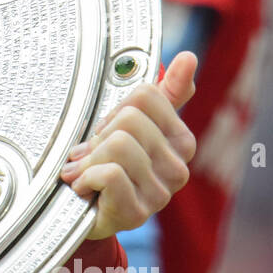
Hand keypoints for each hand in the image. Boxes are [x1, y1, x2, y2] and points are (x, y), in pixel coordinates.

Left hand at [60, 52, 197, 239]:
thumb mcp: (132, 126)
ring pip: (117, 145)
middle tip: (90, 155)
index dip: (116, 110)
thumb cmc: (108, 165)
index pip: (146, 96)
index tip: (106, 131)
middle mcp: (178, 169)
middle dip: (98, 136)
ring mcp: (160, 194)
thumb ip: (163, 94)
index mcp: (181, 141)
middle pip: (129, 120)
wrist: (83, 214)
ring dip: (88, 159)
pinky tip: (84, 188)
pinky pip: (109, 173)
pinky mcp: (137, 213)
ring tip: (84, 173)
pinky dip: (85, 177)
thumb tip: (189, 58)